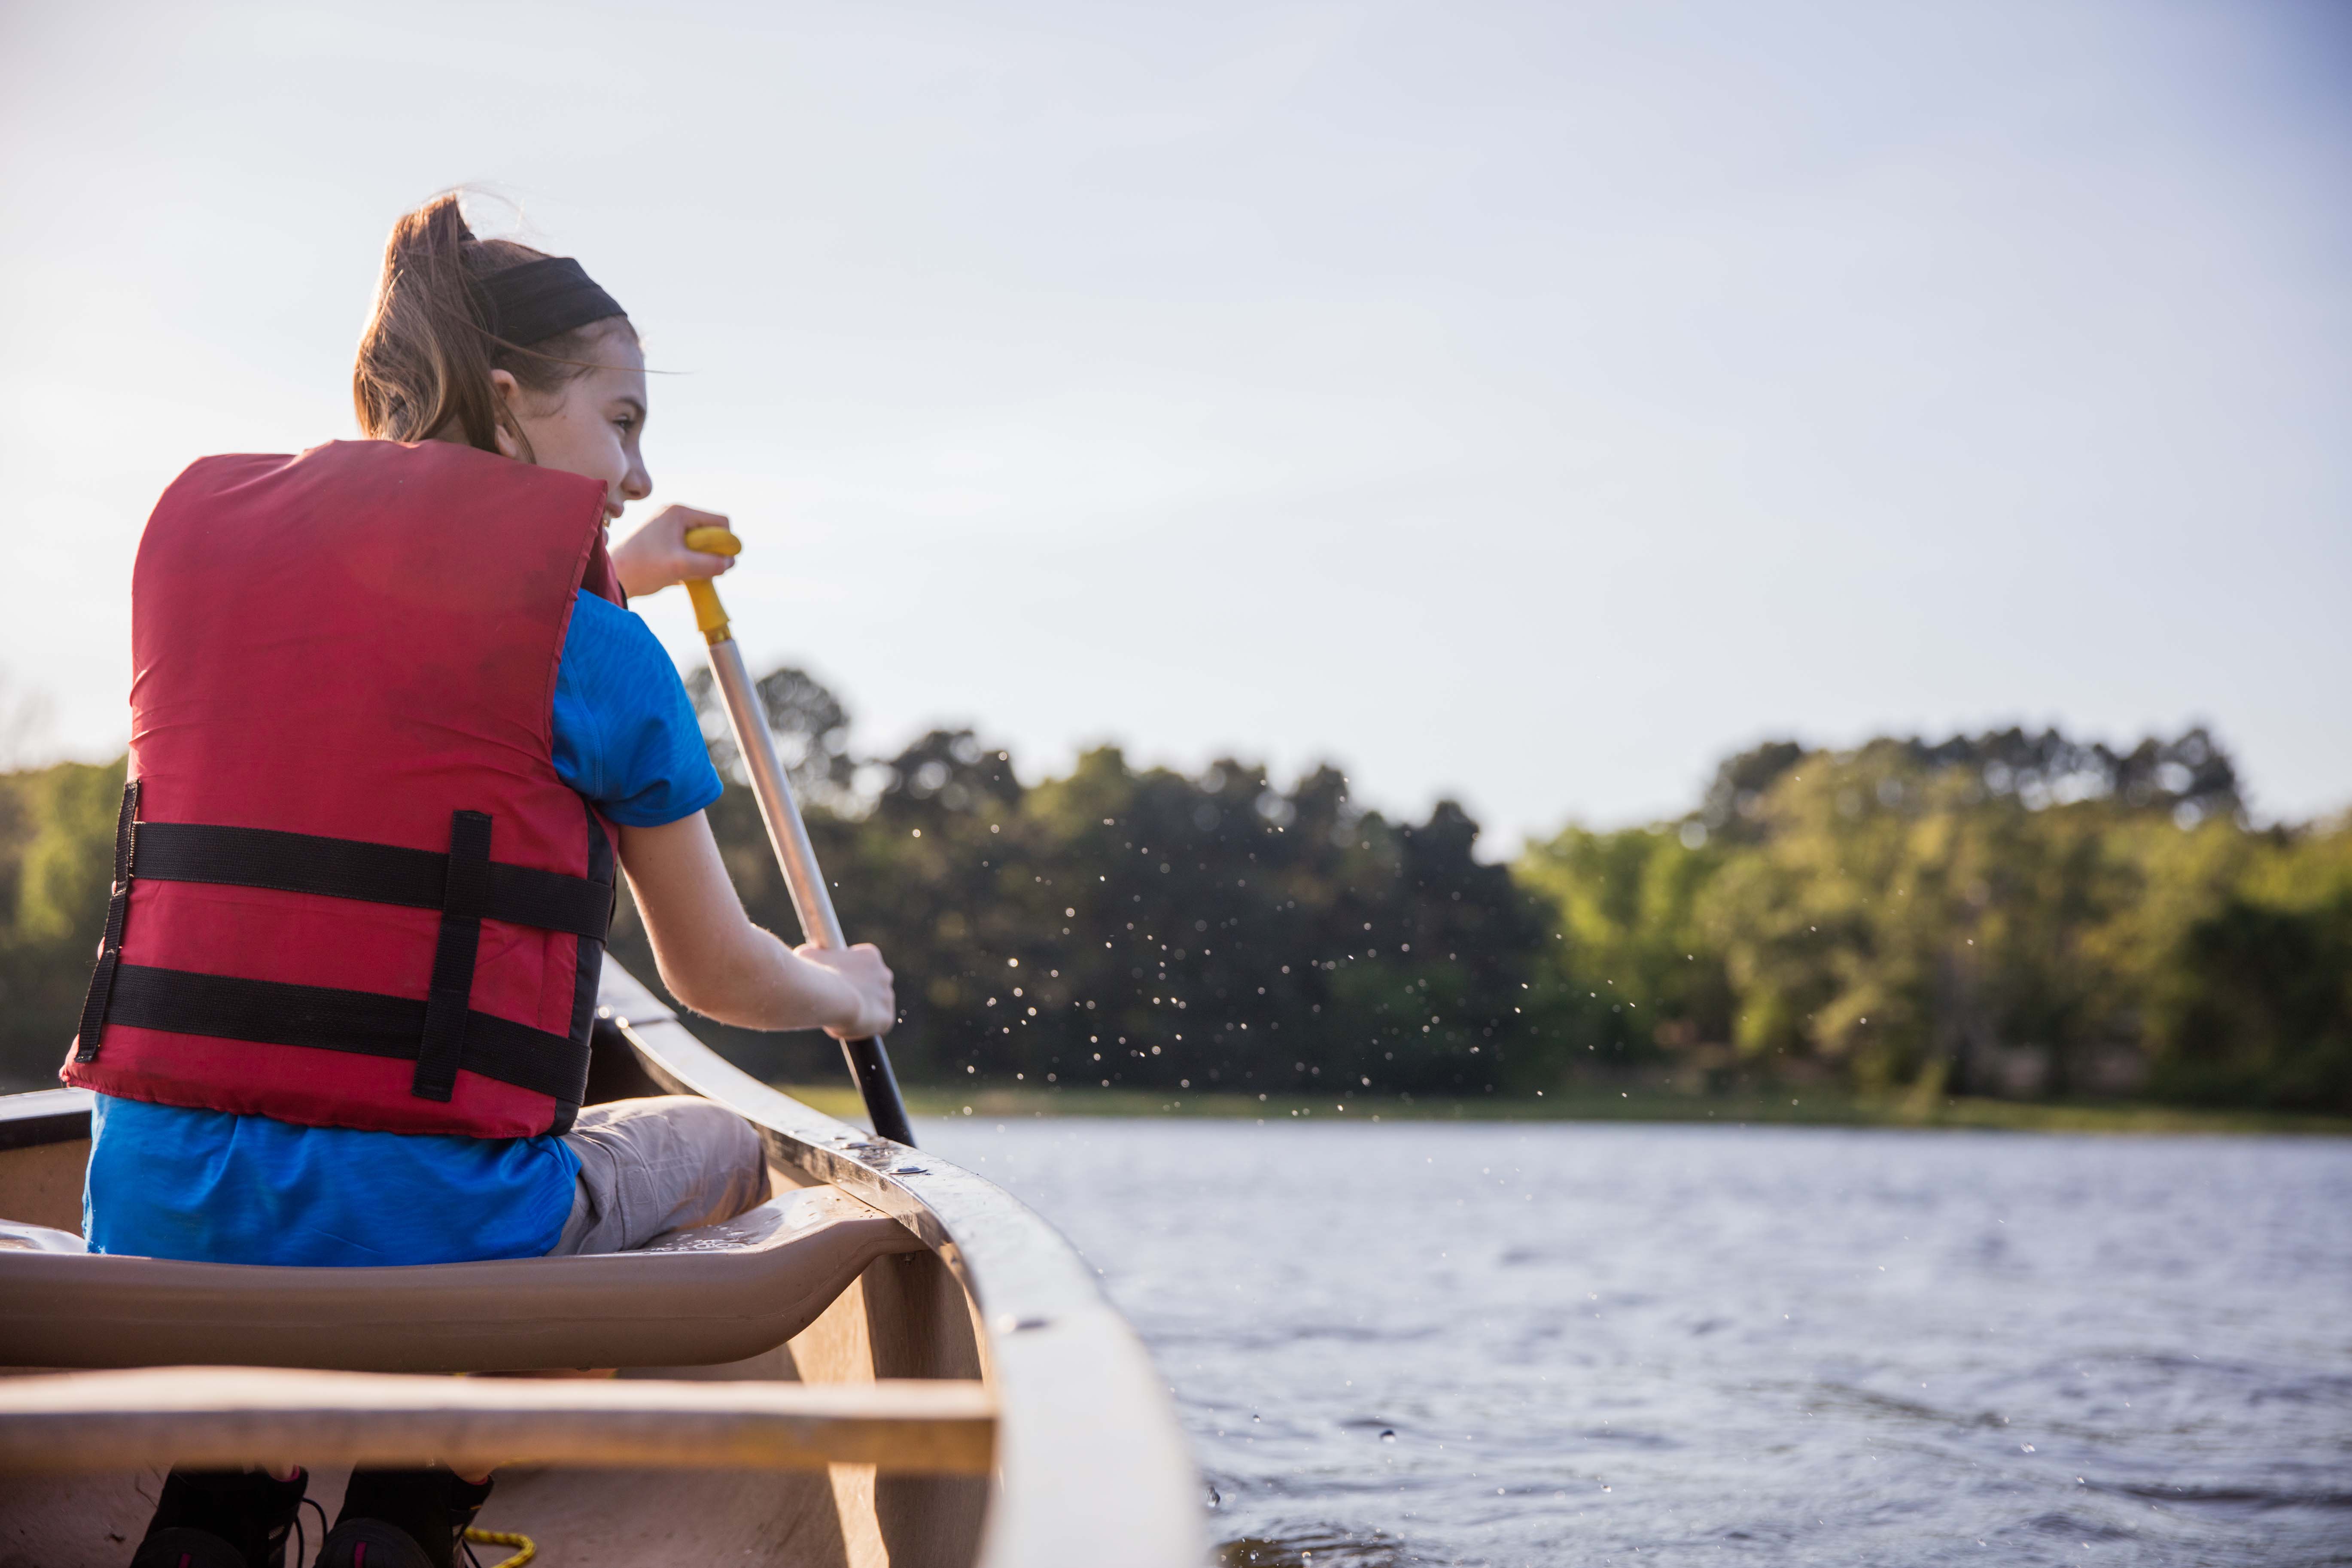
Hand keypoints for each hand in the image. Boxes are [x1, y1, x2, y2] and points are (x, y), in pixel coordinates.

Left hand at [611, 505, 737, 598]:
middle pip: (710, 532)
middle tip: (703, 571)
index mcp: (679, 512)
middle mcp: (674, 515)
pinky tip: (679, 576)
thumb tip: (731, 562)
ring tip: (687, 574)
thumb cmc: (644, 567)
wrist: (612, 576)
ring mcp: (667, 528)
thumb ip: (710, 564)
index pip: (720, 521)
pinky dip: (689, 563)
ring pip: (699, 543)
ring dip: (700, 560)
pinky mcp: (662, 541)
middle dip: (712, 553)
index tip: (720, 562)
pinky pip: (687, 549)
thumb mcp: (681, 566)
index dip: (726, 542)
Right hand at [797, 942, 895, 1039]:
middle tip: (838, 1001)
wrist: (829, 996)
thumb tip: (806, 955)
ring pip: (876, 1006)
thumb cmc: (816, 973)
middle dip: (858, 992)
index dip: (848, 974)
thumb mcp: (809, 955)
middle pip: (872, 985)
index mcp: (870, 956)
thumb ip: (813, 955)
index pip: (863, 964)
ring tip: (841, 1016)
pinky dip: (865, 1028)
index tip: (836, 982)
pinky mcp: (887, 1018)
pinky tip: (850, 1027)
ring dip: (862, 1010)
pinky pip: (877, 1024)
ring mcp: (887, 997)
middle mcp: (884, 974)